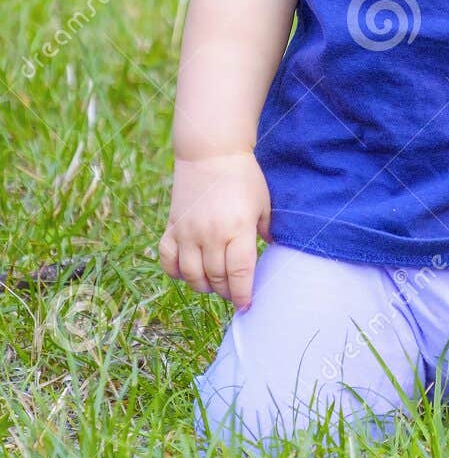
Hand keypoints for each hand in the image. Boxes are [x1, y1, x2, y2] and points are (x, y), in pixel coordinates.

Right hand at [158, 151, 271, 311]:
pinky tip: (188, 271)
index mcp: (237, 228)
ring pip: (191, 275)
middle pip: (216, 278)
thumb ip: (266, 230)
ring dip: (204, 286)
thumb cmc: (244, 177)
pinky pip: (168, 260)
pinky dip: (176, 272)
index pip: (239, 273)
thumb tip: (271, 251)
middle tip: (234, 293)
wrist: (211, 153)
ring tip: (214, 284)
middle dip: (227, 292)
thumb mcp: (263, 203)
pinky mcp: (172, 226)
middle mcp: (211, 234)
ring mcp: (188, 231)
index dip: (243, 293)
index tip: (247, 304)